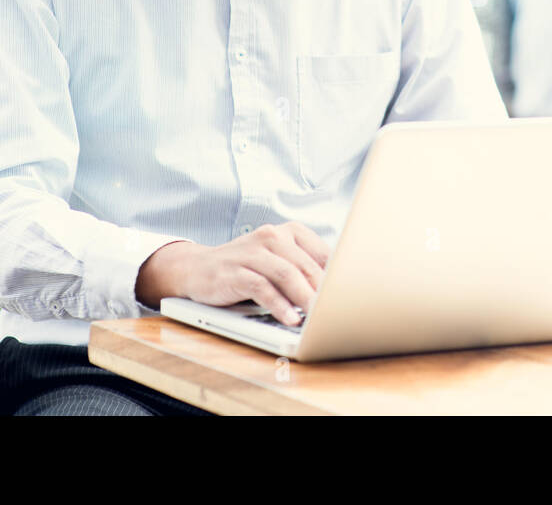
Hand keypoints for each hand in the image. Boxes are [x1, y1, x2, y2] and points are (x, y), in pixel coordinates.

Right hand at [135, 222, 329, 324]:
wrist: (198, 267)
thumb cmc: (247, 267)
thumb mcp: (278, 261)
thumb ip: (305, 269)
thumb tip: (340, 291)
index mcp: (289, 231)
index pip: (323, 253)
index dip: (339, 277)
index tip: (352, 296)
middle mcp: (272, 236)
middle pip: (306, 266)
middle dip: (324, 292)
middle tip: (338, 312)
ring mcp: (252, 253)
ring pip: (286, 274)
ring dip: (304, 298)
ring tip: (317, 318)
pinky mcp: (235, 271)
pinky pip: (262, 288)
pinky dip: (278, 305)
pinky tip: (289, 319)